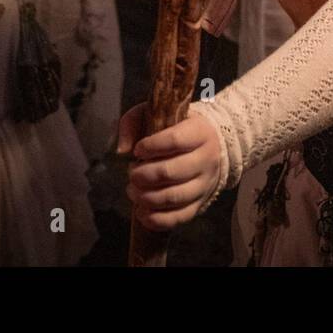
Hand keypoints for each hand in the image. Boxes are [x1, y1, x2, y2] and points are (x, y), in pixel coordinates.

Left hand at [117, 102, 222, 229]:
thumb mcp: (156, 113)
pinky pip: (178, 218)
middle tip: (132, 173)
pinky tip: (141, 210)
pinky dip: (155, 219)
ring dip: (146, 197)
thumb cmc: (176, 127)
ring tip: (133, 190)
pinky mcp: (200, 204)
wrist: (209, 146)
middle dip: (143, 175)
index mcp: (200, 133)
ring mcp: (205, 185)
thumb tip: (122, 151)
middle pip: (172, 172)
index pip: (175, 140)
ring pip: (174, 197)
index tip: (138, 150)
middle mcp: (207, 159)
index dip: (151, 146)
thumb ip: (132, 122)